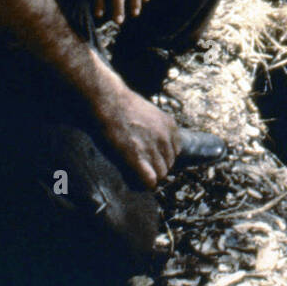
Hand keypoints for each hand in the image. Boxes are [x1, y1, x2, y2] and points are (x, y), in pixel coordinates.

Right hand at [94, 73, 180, 187]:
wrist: (111, 102)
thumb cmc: (126, 106)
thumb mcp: (152, 113)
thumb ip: (160, 128)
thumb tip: (158, 143)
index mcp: (170, 126)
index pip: (176, 151)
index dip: (163, 155)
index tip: (153, 157)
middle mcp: (165, 137)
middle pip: (169, 163)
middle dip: (158, 166)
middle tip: (145, 166)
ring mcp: (152, 148)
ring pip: (161, 173)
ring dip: (152, 175)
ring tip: (140, 173)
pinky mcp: (137, 157)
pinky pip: (150, 179)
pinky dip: (146, 183)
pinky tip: (140, 181)